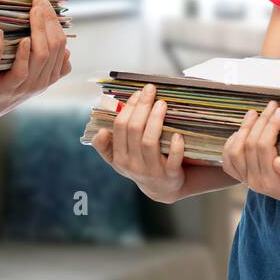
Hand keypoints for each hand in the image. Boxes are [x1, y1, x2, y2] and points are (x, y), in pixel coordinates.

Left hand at [0, 0, 71, 126]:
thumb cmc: (4, 78)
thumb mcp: (28, 66)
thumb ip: (41, 53)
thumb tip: (60, 39)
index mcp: (52, 72)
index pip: (61, 43)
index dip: (54, 21)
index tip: (44, 2)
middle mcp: (45, 79)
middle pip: (55, 46)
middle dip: (48, 20)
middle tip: (39, 2)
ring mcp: (30, 85)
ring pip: (43, 55)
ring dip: (39, 30)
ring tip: (33, 12)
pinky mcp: (12, 88)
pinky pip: (23, 70)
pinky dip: (25, 54)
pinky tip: (23, 40)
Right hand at [89, 83, 186, 204]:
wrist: (162, 189)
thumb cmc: (139, 165)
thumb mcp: (119, 159)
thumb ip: (106, 146)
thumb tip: (100, 131)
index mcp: (119, 157)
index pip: (119, 127)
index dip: (128, 108)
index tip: (137, 94)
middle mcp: (132, 164)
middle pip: (134, 130)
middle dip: (142, 107)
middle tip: (151, 90)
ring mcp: (151, 171)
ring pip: (150, 141)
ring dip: (156, 120)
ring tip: (162, 103)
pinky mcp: (170, 175)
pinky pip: (172, 159)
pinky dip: (175, 146)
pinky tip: (178, 134)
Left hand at [221, 101, 279, 213]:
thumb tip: (278, 161)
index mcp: (271, 182)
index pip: (264, 147)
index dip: (270, 125)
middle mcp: (255, 182)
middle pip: (249, 144)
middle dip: (261, 121)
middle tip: (272, 105)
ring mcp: (246, 180)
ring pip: (234, 150)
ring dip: (243, 128)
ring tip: (255, 113)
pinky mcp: (242, 177)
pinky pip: (228, 159)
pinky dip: (231, 142)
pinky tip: (242, 130)